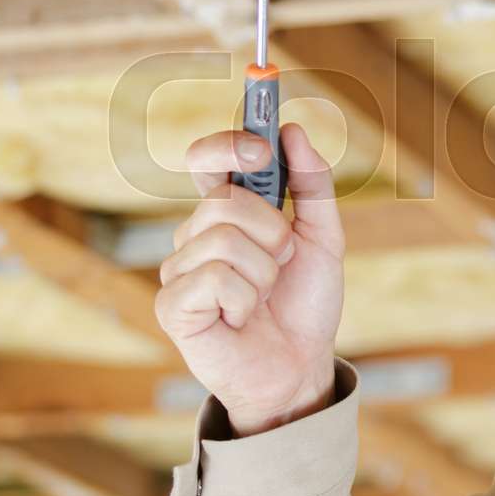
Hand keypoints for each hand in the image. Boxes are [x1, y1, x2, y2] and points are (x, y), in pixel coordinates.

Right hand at [156, 123, 344, 435]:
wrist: (300, 364)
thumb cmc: (305, 302)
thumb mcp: (323, 236)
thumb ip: (312, 185)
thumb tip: (291, 131)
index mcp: (229, 212)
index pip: (208, 159)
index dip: (228, 144)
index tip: (261, 150)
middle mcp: (197, 234)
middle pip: (227, 201)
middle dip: (273, 233)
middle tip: (280, 264)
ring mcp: (179, 269)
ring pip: (225, 240)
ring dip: (264, 273)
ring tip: (261, 297)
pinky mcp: (171, 304)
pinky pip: (214, 277)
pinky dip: (244, 300)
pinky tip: (240, 318)